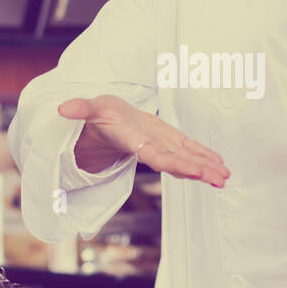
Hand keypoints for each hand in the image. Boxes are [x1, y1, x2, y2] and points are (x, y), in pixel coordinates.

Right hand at [59, 94, 229, 187]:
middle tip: (219, 179)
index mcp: (134, 142)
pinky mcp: (169, 141)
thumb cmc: (99, 117)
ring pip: (186, 158)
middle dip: (198, 170)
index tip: (193, 171)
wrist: (107, 125)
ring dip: (206, 168)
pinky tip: (219, 164)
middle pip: (176, 162)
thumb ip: (80, 109)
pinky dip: (204, 156)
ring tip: (224, 176)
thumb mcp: (90, 108)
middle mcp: (150, 148)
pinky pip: (189, 150)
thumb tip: (62, 109)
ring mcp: (161, 146)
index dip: (175, 164)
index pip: (156, 156)